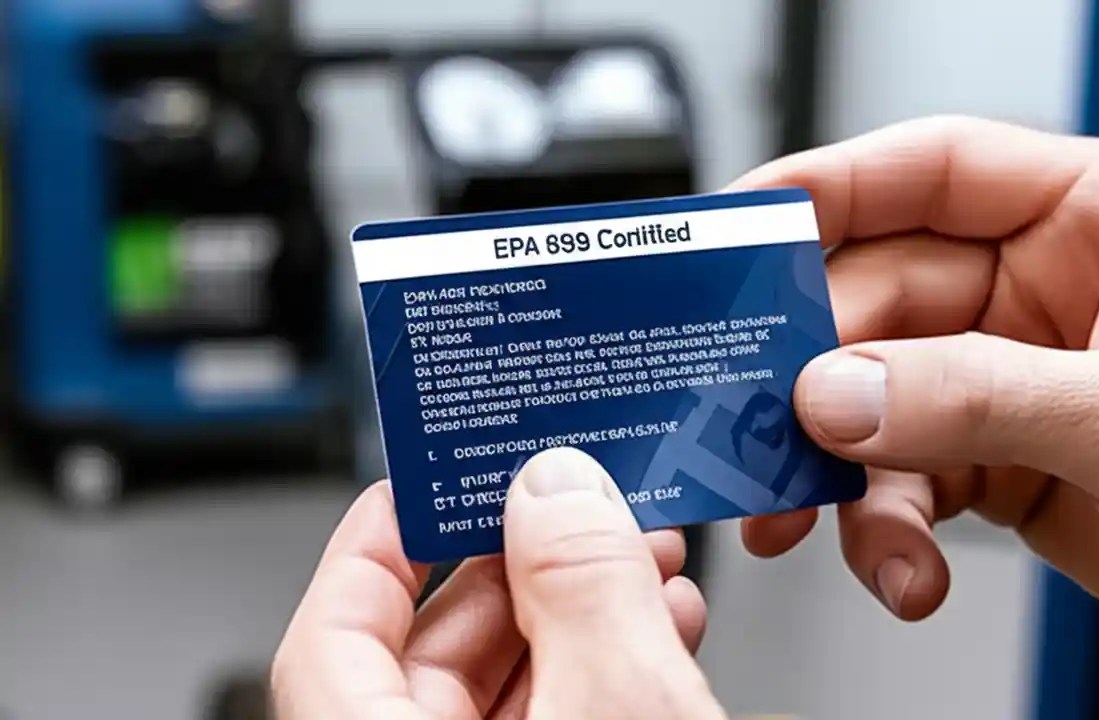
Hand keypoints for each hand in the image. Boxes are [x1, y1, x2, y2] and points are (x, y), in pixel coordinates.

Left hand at [272, 448, 725, 718]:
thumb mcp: (623, 707)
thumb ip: (584, 588)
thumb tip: (557, 490)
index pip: (333, 629)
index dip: (380, 539)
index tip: (431, 477)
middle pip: (439, 648)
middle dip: (529, 561)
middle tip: (577, 502)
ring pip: (517, 686)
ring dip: (586, 610)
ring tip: (647, 557)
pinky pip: (566, 719)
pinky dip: (612, 669)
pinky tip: (668, 626)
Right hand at [732, 115, 1098, 670]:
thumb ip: (984, 399)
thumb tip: (841, 394)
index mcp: (1091, 220)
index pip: (932, 172)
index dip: (829, 189)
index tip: (745, 230)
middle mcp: (1033, 289)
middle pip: (875, 300)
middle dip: (813, 372)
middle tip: (759, 421)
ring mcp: (1001, 376)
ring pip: (870, 398)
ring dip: (835, 472)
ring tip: (807, 521)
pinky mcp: (987, 457)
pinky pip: (896, 478)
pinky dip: (882, 530)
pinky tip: (902, 569)